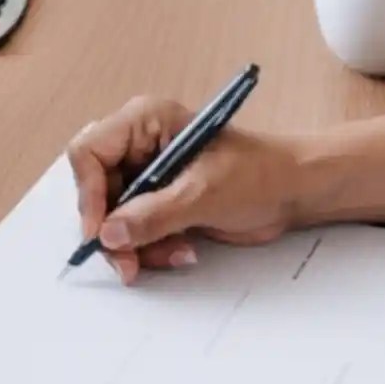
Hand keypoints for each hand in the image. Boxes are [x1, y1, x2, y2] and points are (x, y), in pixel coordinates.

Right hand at [67, 96, 300, 283]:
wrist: (295, 192)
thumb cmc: (260, 174)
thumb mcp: (203, 194)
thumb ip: (152, 215)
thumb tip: (109, 234)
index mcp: (145, 121)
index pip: (89, 153)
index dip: (89, 194)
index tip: (101, 232)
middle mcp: (138, 143)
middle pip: (95, 190)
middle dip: (114, 230)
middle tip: (129, 262)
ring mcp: (145, 172)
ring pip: (111, 216)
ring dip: (136, 244)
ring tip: (174, 253)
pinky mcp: (155, 199)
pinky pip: (132, 229)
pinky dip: (150, 247)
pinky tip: (182, 250)